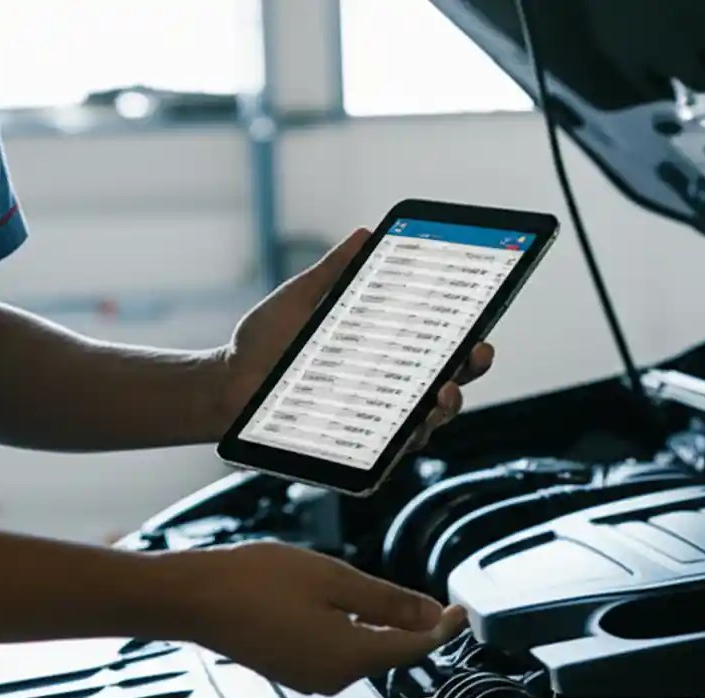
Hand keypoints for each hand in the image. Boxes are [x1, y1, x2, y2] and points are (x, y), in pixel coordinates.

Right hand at [173, 541, 467, 694]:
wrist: (195, 597)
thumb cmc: (257, 581)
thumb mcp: (334, 579)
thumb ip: (388, 600)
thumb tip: (429, 615)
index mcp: (349, 656)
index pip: (415, 647)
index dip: (443, 627)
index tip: (461, 610)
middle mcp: (333, 678)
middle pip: (390, 652)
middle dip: (412, 626)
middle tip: (432, 599)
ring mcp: (309, 677)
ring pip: (362, 651)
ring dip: (378, 626)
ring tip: (382, 596)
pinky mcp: (291, 669)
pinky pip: (336, 651)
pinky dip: (349, 629)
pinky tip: (342, 605)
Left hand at [219, 229, 494, 448]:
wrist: (224, 384)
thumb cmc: (263, 343)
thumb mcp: (301, 300)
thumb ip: (334, 272)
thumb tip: (366, 234)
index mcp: (382, 352)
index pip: (436, 345)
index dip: (465, 336)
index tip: (480, 321)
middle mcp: (385, 390)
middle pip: (445, 384)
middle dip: (470, 370)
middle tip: (477, 353)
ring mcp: (372, 425)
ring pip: (425, 424)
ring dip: (445, 409)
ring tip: (444, 393)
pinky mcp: (353, 454)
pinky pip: (388, 455)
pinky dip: (404, 443)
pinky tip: (409, 428)